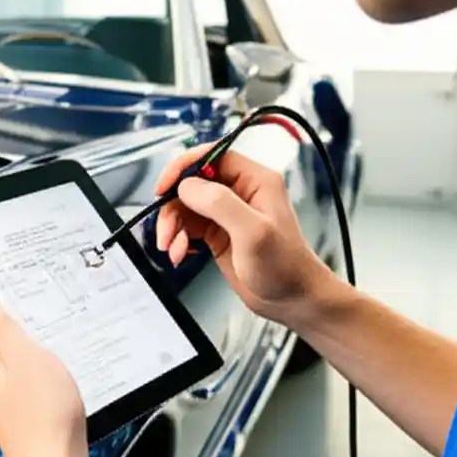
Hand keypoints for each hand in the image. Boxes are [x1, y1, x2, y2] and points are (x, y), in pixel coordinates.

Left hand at [0, 296, 90, 456]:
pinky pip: (20, 391)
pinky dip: (33, 379)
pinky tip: (54, 380)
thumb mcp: (25, 359)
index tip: (14, 293)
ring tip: (52, 341)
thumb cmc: (44, 411)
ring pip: (5, 370)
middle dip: (7, 328)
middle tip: (40, 312)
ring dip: (22, 355)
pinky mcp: (18, 426)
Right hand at [154, 147, 336, 326]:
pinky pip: (188, 227)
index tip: (164, 186)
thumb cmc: (285, 267)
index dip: (184, 167)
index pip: (212, 156)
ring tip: (173, 248)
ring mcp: (228, 213)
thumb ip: (220, 203)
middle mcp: (240, 192)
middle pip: (192, 184)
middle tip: (166, 230)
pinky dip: (179, 240)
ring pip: (185, 207)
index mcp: (255, 180)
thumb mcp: (253, 233)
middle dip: (173, 206)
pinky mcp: (218, 233)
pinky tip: (181, 254)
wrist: (292, 300)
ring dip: (172, 226)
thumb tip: (187, 186)